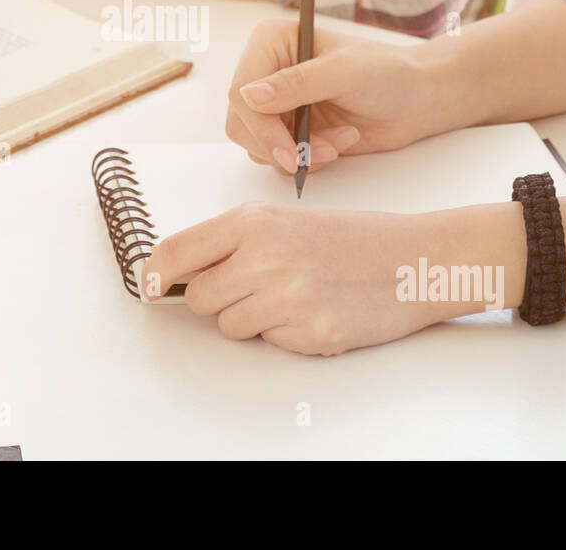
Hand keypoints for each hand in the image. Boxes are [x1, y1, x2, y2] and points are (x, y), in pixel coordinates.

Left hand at [143, 202, 459, 354]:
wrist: (414, 259)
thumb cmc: (354, 238)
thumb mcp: (286, 222)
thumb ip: (234, 242)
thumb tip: (180, 271)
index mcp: (253, 223)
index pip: (176, 252)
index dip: (157, 275)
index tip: (151, 286)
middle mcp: (262, 257)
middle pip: (200, 298)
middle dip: (220, 299)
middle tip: (257, 285)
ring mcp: (284, 297)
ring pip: (231, 325)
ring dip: (253, 319)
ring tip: (294, 295)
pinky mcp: (307, 332)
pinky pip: (270, 343)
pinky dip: (286, 333)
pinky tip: (315, 309)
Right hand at [226, 18, 463, 173]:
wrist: (417, 100)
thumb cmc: (388, 72)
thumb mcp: (345, 71)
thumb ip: (298, 82)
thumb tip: (249, 96)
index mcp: (271, 43)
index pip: (241, 91)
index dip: (260, 125)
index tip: (289, 150)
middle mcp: (266, 72)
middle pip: (241, 123)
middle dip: (279, 145)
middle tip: (314, 154)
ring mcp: (277, 104)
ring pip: (257, 145)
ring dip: (298, 154)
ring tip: (337, 142)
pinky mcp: (289, 131)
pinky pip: (279, 158)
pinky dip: (308, 160)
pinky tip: (339, 143)